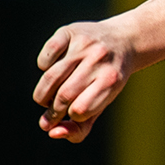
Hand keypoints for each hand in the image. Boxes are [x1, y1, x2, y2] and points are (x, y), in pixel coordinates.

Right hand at [32, 19, 136, 142]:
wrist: (123, 42)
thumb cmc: (107, 82)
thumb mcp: (102, 104)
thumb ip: (80, 128)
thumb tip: (51, 133)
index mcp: (111, 82)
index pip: (81, 110)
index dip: (70, 118)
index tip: (70, 116)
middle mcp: (99, 61)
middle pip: (64, 96)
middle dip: (53, 110)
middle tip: (51, 112)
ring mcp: (84, 45)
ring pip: (51, 77)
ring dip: (42, 94)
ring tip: (45, 99)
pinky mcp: (69, 31)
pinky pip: (46, 56)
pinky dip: (43, 67)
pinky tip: (51, 71)